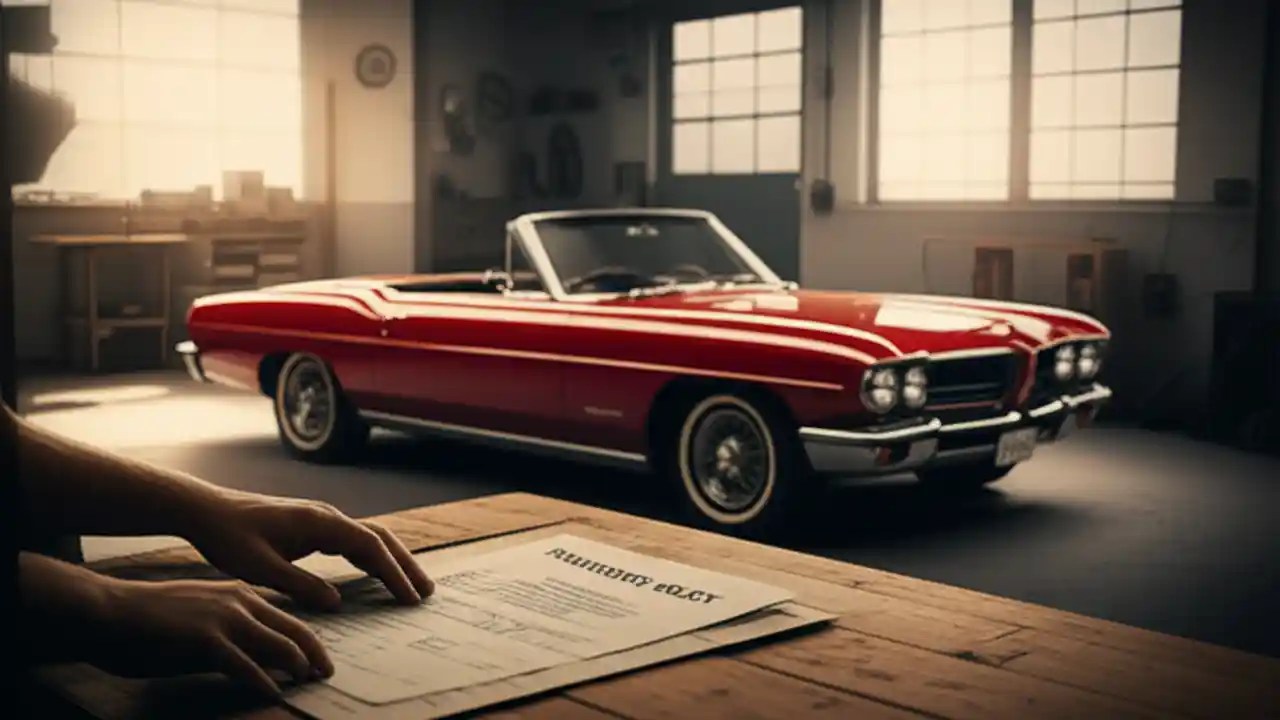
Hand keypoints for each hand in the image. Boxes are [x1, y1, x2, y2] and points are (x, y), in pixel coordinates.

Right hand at [19, 553, 330, 697]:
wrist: (109, 612)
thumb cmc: (149, 620)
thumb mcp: (200, 621)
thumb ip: (230, 634)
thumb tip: (256, 657)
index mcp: (239, 595)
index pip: (287, 619)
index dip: (308, 642)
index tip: (320, 660)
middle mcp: (239, 602)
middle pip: (293, 630)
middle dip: (313, 654)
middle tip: (326, 674)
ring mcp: (223, 619)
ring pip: (276, 645)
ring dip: (295, 667)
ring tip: (306, 684)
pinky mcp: (205, 639)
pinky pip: (244, 665)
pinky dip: (261, 682)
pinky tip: (272, 694)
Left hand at [188, 492, 433, 611]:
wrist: (207, 511)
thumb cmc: (229, 537)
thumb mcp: (260, 568)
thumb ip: (300, 585)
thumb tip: (336, 602)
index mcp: (320, 522)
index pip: (370, 546)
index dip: (393, 572)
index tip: (409, 597)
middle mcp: (327, 516)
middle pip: (379, 538)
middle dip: (405, 564)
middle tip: (425, 591)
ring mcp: (321, 519)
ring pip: (368, 537)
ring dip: (391, 560)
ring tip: (410, 584)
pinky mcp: (313, 526)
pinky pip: (352, 541)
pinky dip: (371, 557)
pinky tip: (375, 572)